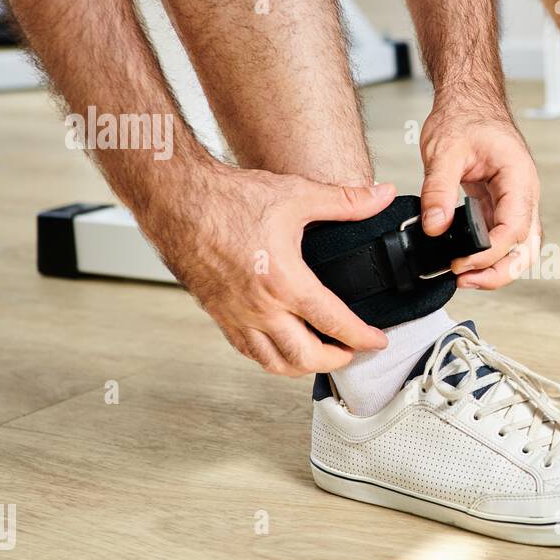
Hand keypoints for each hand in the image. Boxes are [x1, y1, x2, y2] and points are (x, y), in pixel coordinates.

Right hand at [140, 164, 394, 375]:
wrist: (177, 201)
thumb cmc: (229, 199)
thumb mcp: (297, 195)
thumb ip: (346, 201)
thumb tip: (381, 195)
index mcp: (283, 281)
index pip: (333, 322)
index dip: (362, 337)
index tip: (378, 341)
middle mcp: (259, 307)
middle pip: (305, 356)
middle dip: (335, 360)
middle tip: (353, 351)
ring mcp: (236, 316)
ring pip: (274, 362)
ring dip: (303, 365)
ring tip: (322, 354)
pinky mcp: (219, 315)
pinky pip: (249, 351)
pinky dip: (272, 357)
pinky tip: (284, 346)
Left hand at [418, 91, 540, 288]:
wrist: (469, 100)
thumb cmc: (466, 116)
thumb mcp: (445, 150)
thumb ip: (438, 190)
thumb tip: (435, 227)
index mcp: (519, 178)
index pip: (515, 228)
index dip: (489, 252)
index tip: (461, 262)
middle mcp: (524, 194)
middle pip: (525, 248)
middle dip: (499, 271)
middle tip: (465, 280)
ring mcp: (514, 202)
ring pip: (518, 249)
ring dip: (496, 268)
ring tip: (465, 278)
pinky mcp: (500, 206)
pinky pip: (501, 238)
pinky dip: (487, 255)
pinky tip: (464, 262)